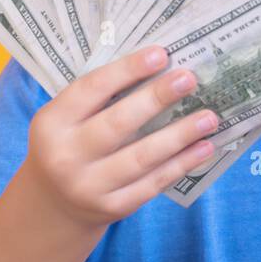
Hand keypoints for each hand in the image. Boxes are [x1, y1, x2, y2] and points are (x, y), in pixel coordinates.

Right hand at [22, 45, 219, 228]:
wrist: (55, 205)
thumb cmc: (70, 144)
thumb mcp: (67, 119)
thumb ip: (100, 97)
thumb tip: (159, 67)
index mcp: (52, 123)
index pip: (91, 90)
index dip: (126, 70)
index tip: (160, 53)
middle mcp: (66, 156)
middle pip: (118, 123)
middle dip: (156, 98)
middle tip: (189, 78)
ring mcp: (89, 186)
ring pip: (142, 157)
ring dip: (180, 135)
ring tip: (208, 117)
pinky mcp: (113, 208)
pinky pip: (153, 183)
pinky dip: (182, 163)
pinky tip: (204, 147)